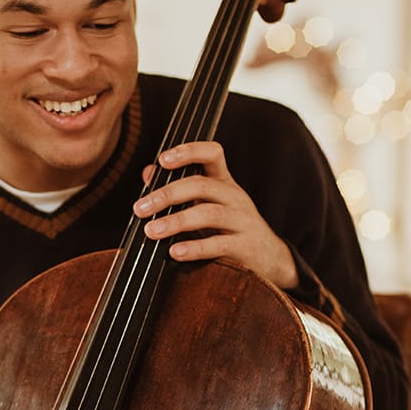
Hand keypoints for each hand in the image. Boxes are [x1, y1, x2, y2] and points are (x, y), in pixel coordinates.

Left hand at [134, 142, 299, 289]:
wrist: (270, 258)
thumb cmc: (230, 227)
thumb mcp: (207, 203)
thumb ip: (178, 187)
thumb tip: (147, 172)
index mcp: (224, 181)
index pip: (212, 153)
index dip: (188, 151)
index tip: (163, 160)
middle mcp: (234, 196)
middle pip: (200, 185)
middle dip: (167, 195)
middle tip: (140, 209)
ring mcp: (242, 220)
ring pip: (209, 214)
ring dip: (176, 222)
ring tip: (151, 231)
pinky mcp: (245, 246)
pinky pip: (219, 244)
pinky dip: (195, 248)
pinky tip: (175, 252)